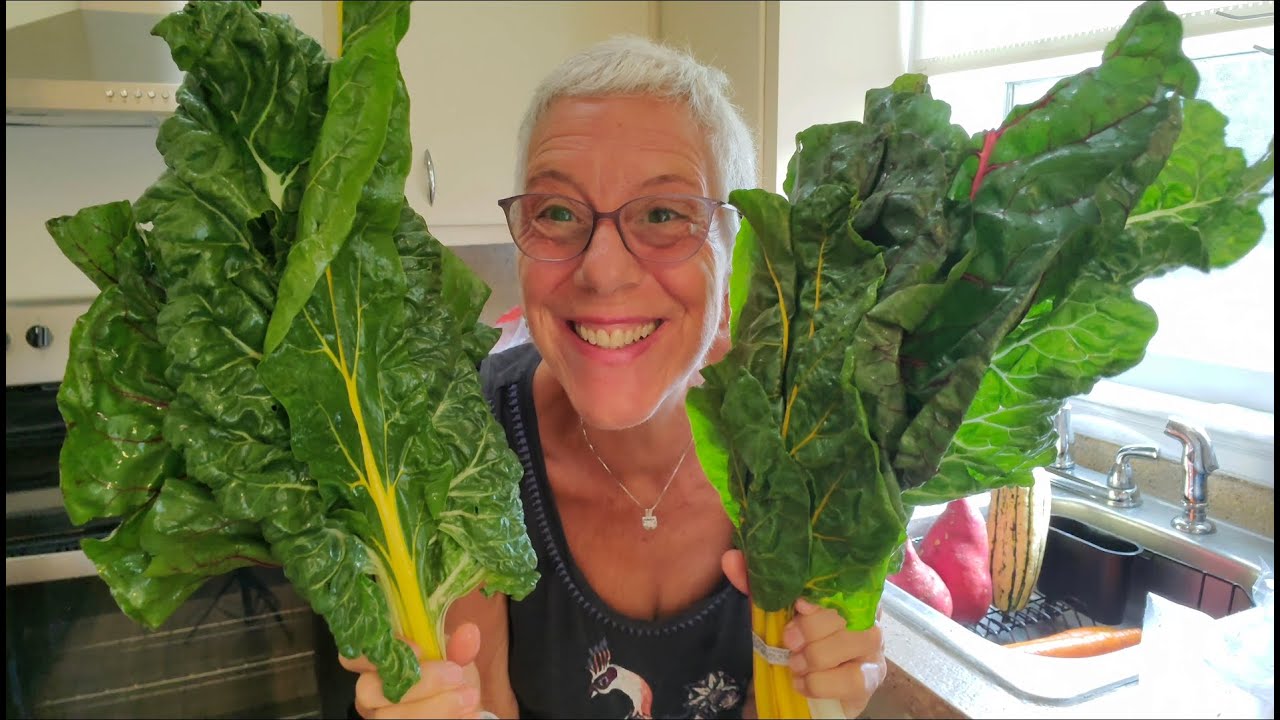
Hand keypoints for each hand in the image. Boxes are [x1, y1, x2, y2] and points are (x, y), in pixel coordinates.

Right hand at [339, 623, 486, 718]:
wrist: (463, 704)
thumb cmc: (452, 679)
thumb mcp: (457, 658)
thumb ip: (459, 647)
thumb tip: (468, 632)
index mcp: (379, 666)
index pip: (352, 658)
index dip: (375, 654)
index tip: (419, 649)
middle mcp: (373, 695)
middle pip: (370, 692)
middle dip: (417, 683)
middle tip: (456, 675)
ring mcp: (382, 717)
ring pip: (390, 718)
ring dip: (435, 707)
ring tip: (469, 697)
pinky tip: (469, 715)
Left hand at [722, 550, 887, 717]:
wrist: (792, 681)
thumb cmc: (791, 638)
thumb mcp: (770, 609)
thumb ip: (754, 583)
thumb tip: (731, 559)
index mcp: (845, 591)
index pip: (847, 580)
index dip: (824, 592)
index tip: (799, 605)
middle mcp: (867, 613)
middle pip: (854, 611)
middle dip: (815, 627)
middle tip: (789, 640)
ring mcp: (874, 648)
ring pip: (859, 640)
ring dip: (818, 654)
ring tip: (794, 662)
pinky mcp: (870, 678)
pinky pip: (854, 678)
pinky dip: (823, 682)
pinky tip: (802, 682)